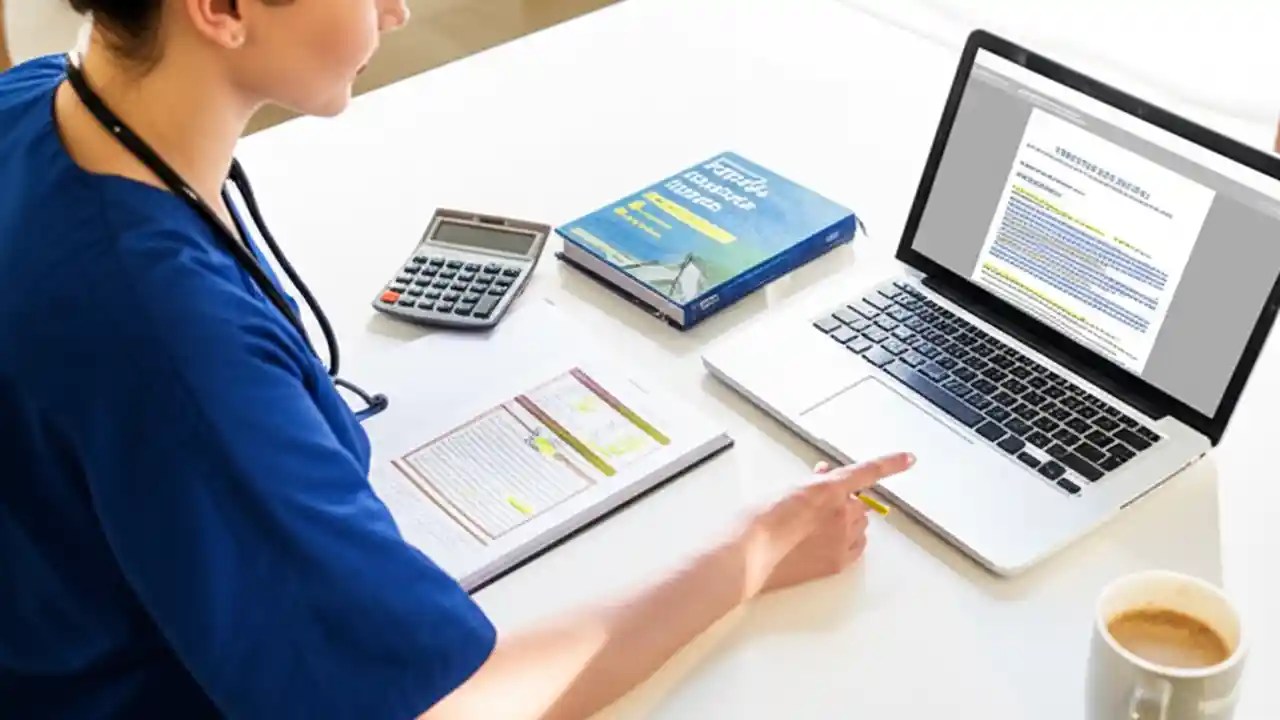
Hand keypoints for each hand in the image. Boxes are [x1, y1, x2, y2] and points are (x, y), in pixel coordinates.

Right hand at [738, 453, 914, 595]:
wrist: (746, 554)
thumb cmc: (757, 521)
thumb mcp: (786, 489)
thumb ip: (812, 483)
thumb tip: (825, 479)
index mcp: (828, 488)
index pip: (867, 471)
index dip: (891, 464)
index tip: (908, 459)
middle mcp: (841, 513)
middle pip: (856, 501)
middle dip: (842, 498)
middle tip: (817, 502)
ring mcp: (842, 540)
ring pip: (858, 525)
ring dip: (845, 520)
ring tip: (813, 527)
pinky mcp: (837, 563)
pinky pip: (857, 547)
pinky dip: (848, 541)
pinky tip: (826, 542)